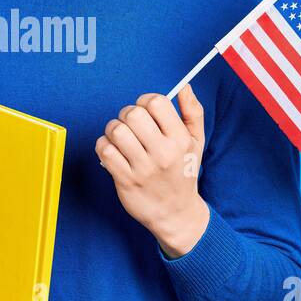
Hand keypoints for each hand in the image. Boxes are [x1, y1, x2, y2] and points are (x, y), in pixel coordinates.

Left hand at [94, 83, 210, 257]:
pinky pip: (105, 151)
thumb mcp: (196, 142)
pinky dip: (104, 146)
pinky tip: (113, 151)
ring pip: (116, 131)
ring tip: (120, 138)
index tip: (145, 111)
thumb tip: (184, 86)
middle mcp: (163, 153)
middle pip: (133, 114)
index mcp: (180, 140)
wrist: (176, 214)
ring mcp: (143, 168)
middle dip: (127, 114)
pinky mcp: (126, 181)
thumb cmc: (183, 173)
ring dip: (113, 130)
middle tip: (131, 124)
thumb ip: (192, 112)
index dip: (145, 101)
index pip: (157, 103)